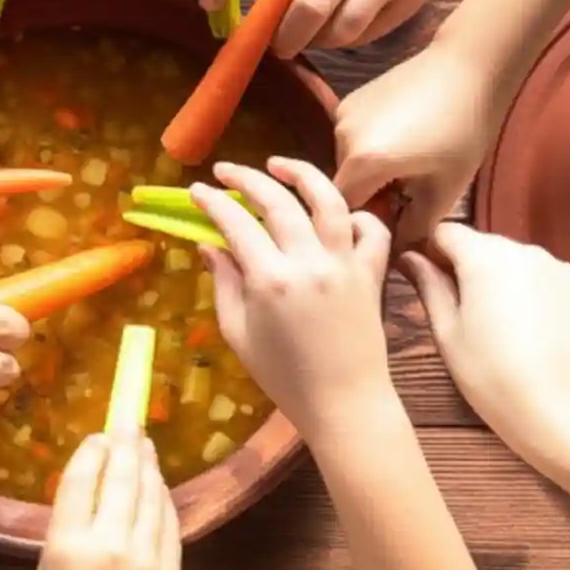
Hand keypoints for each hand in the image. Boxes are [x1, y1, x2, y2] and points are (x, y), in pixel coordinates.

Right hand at [38, 433, 179, 569]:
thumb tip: (89, 488)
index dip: (91, 452)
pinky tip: (158, 484)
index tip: (98, 436)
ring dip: (149, 466)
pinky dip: (163, 498)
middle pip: (121, 480)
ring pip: (151, 497)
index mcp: (68, 546)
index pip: (81, 481)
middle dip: (126, 445)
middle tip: (130, 421)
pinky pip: (170, 522)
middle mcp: (110, 545)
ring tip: (145, 445)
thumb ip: (64, 530)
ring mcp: (146, 557)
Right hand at [192, 158, 392, 435]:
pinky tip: (335, 213)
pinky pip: (371, 230)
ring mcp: (345, 264)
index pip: (236, 223)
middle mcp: (309, 263)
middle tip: (226, 170)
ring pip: (328, 200)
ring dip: (302, 174)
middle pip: (277, 200)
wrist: (344, 403)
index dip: (212, 201)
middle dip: (246, 178)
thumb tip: (211, 245)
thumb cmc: (284, 378)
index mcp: (271, 280)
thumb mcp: (239, 334)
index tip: (197, 191)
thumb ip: (224, 285)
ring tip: (279, 165)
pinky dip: (356, 215)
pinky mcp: (372, 273)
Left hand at [263, 0, 480, 56]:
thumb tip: (269, 4)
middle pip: (322, 18)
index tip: (267, 34)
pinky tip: (343, 19)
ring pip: (349, 34)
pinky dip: (353, 34)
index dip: (278, 24)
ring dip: (324, 41)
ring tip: (314, 31)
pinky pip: (376, 31)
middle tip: (285, 44)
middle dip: (295, 40)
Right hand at [334, 42, 501, 244]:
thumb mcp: (446, 188)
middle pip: (346, 184)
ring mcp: (343, 114)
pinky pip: (352, 136)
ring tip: (409, 160)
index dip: (369, 219)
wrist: (468, 65)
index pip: (346, 209)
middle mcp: (342, 138)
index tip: (397, 217)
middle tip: (409, 191)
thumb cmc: (463, 129)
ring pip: (348, 160)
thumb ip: (416, 226)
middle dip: (371, 194)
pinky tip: (403, 135)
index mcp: (363, 163)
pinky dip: (370, 145)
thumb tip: (399, 249)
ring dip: (370, 169)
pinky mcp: (350, 98)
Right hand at [399, 224, 569, 449]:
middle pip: (488, 245)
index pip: (448, 231)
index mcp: (486, 257)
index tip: (432, 278)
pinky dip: (539, 296)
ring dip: (508, 280)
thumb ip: (429, 286)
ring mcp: (563, 270)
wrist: (556, 411)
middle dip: (473, 267)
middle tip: (468, 311)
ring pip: (522, 263)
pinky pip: (552, 282)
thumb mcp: (447, 332)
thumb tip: (410, 257)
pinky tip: (536, 333)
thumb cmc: (489, 374)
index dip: (434, 251)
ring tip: (506, 325)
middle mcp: (527, 252)